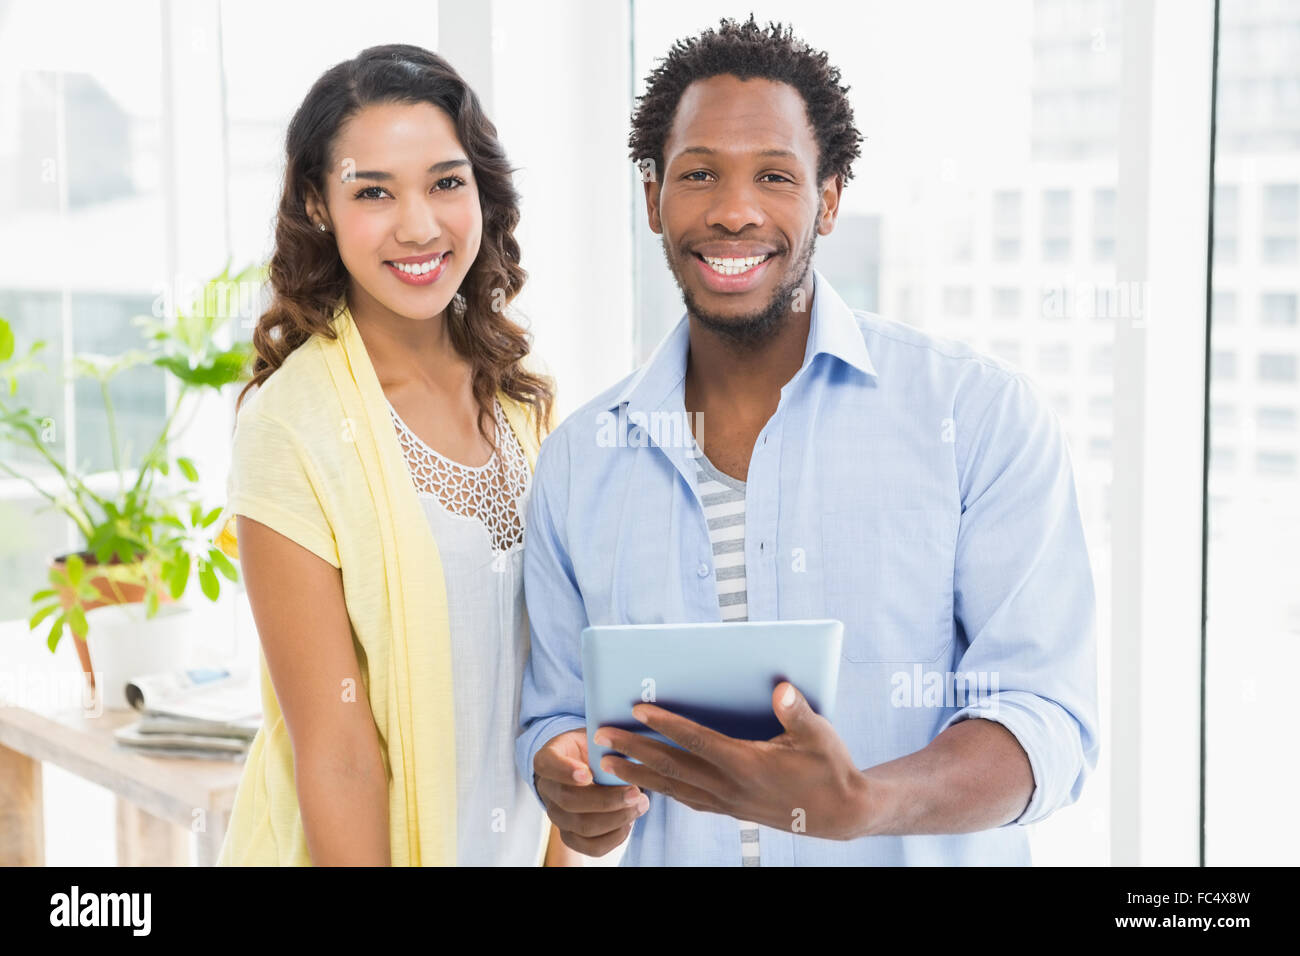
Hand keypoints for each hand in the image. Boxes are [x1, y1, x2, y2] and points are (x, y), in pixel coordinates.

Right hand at [533, 729, 649, 856]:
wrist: (587, 764)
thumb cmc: (594, 746)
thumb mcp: (596, 734)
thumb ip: (606, 739)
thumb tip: (628, 747)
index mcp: (547, 759)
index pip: (548, 765)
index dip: (565, 771)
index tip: (587, 773)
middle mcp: (547, 789)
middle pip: (569, 801)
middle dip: (606, 800)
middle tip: (635, 792)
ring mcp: (556, 815)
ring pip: (582, 827)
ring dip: (616, 819)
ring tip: (640, 804)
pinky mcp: (570, 835)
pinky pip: (591, 846)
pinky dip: (614, 836)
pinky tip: (629, 821)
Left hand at [594, 682, 872, 840]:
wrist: (840, 813)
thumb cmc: (830, 767)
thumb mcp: (819, 735)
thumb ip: (796, 712)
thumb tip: (782, 688)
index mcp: (747, 763)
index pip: (695, 740)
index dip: (665, 724)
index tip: (636, 709)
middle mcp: (730, 786)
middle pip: (672, 765)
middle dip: (633, 749)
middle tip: (600, 736)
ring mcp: (728, 802)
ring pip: (673, 787)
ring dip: (638, 773)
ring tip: (608, 762)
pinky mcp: (731, 810)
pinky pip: (687, 799)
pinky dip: (662, 789)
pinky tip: (647, 782)